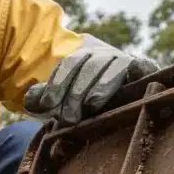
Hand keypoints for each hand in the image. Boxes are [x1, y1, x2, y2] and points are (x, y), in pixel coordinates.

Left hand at [24, 45, 157, 126]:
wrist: (118, 96)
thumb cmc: (82, 98)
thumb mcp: (61, 98)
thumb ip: (44, 98)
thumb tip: (29, 100)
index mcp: (80, 57)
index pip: (68, 65)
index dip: (57, 84)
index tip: (46, 105)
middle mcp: (102, 54)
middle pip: (88, 67)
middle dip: (75, 94)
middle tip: (67, 119)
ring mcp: (124, 59)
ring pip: (112, 68)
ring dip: (100, 88)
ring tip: (90, 107)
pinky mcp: (144, 67)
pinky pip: (142, 66)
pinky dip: (138, 71)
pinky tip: (129, 87)